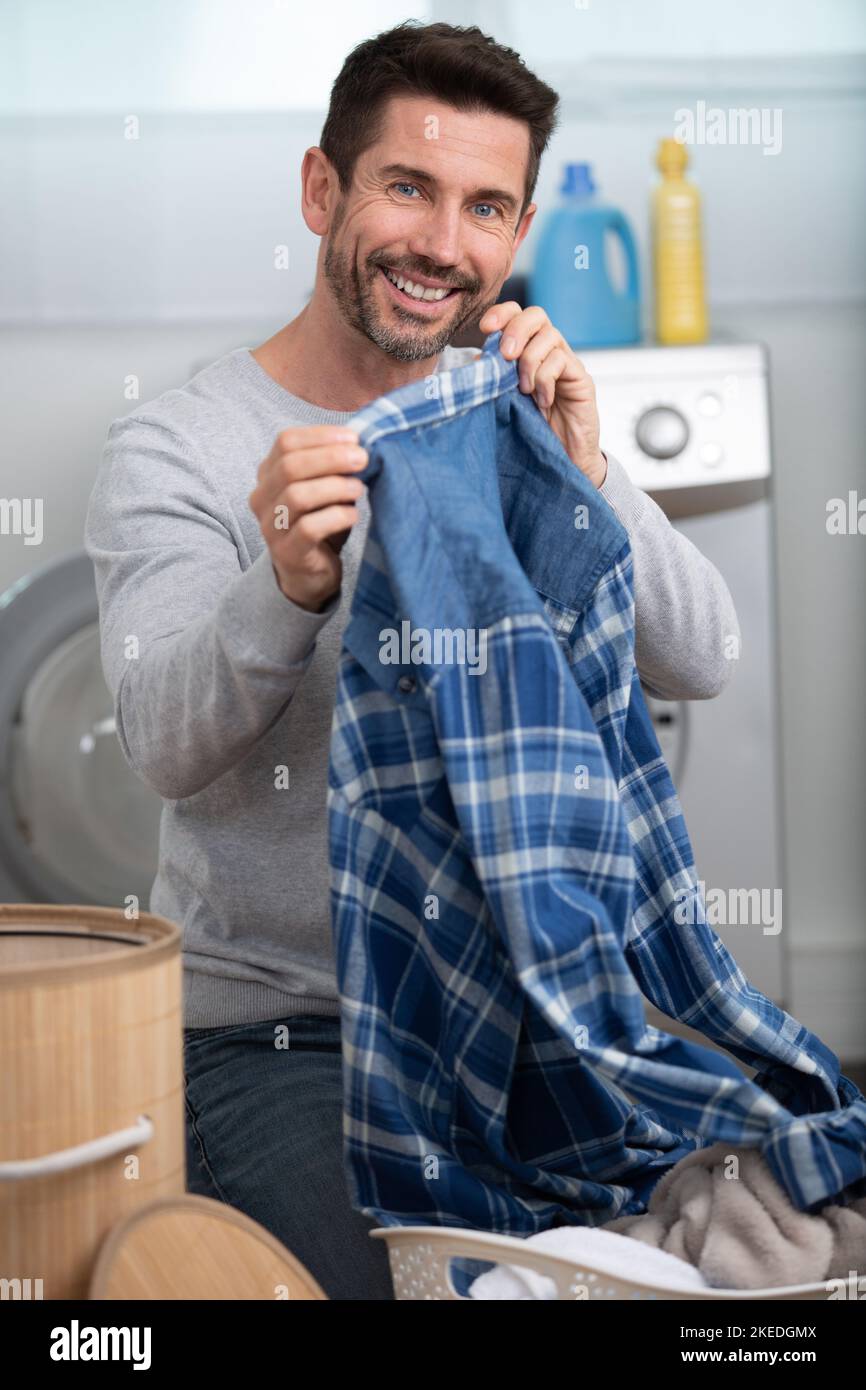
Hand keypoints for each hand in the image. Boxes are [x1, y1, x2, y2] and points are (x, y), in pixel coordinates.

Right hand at [248, 426, 367, 612]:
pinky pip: (310, 528)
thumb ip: (334, 465)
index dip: (321, 436)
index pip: (286, 442)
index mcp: (268, 474)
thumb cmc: (320, 522)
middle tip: (362, 458)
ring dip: (335, 487)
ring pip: (298, 496)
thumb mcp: (325, 487)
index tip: (353, 438)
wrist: (308, 573)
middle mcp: (262, 498)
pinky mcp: (287, 552)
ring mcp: (271, 526)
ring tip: (359, 488)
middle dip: (331, 458)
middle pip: (290, 466)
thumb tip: (360, 445)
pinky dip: (336, 517)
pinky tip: (353, 514)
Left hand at [477, 303, 606, 487]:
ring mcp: (567, 363)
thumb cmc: (533, 429)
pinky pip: (561, 362)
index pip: (517, 314)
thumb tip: (475, 360)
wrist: (563, 459)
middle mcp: (549, 351)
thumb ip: (494, 379)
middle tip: (505, 355)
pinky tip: (542, 401)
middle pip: (536, 315)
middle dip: (516, 330)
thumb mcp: (506, 400)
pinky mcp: (581, 379)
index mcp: (528, 350)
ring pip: (549, 336)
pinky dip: (544, 379)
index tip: (485, 328)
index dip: (501, 314)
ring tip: (524, 390)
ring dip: (529, 361)